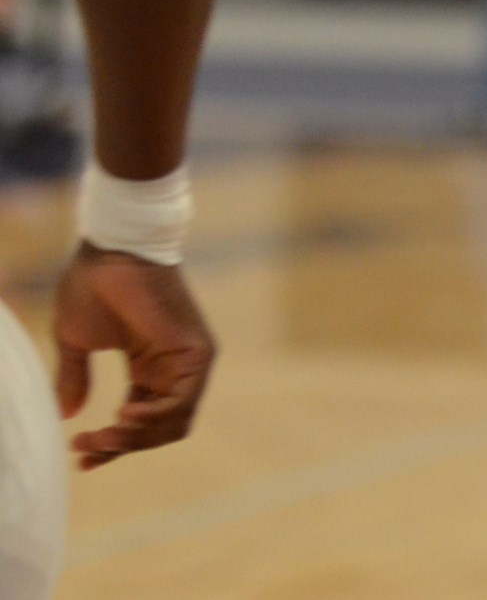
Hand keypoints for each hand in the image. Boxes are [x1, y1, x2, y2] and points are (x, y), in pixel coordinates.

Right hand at [53, 243, 214, 470]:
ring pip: (174, 422)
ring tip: (102, 436)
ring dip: (136, 438)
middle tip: (87, 447)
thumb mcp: (78, 341)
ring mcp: (189, 361)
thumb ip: (76, 378)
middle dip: (123, 446)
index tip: (82, 459)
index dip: (114, 446)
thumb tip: (67, 415)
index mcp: (150, 367)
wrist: (111, 251)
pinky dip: (156, 417)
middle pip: (160, 429)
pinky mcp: (196, 352)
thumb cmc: (93, 286)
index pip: (140, 421)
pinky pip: (183, 400)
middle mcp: (174, 368)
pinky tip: (124, 416)